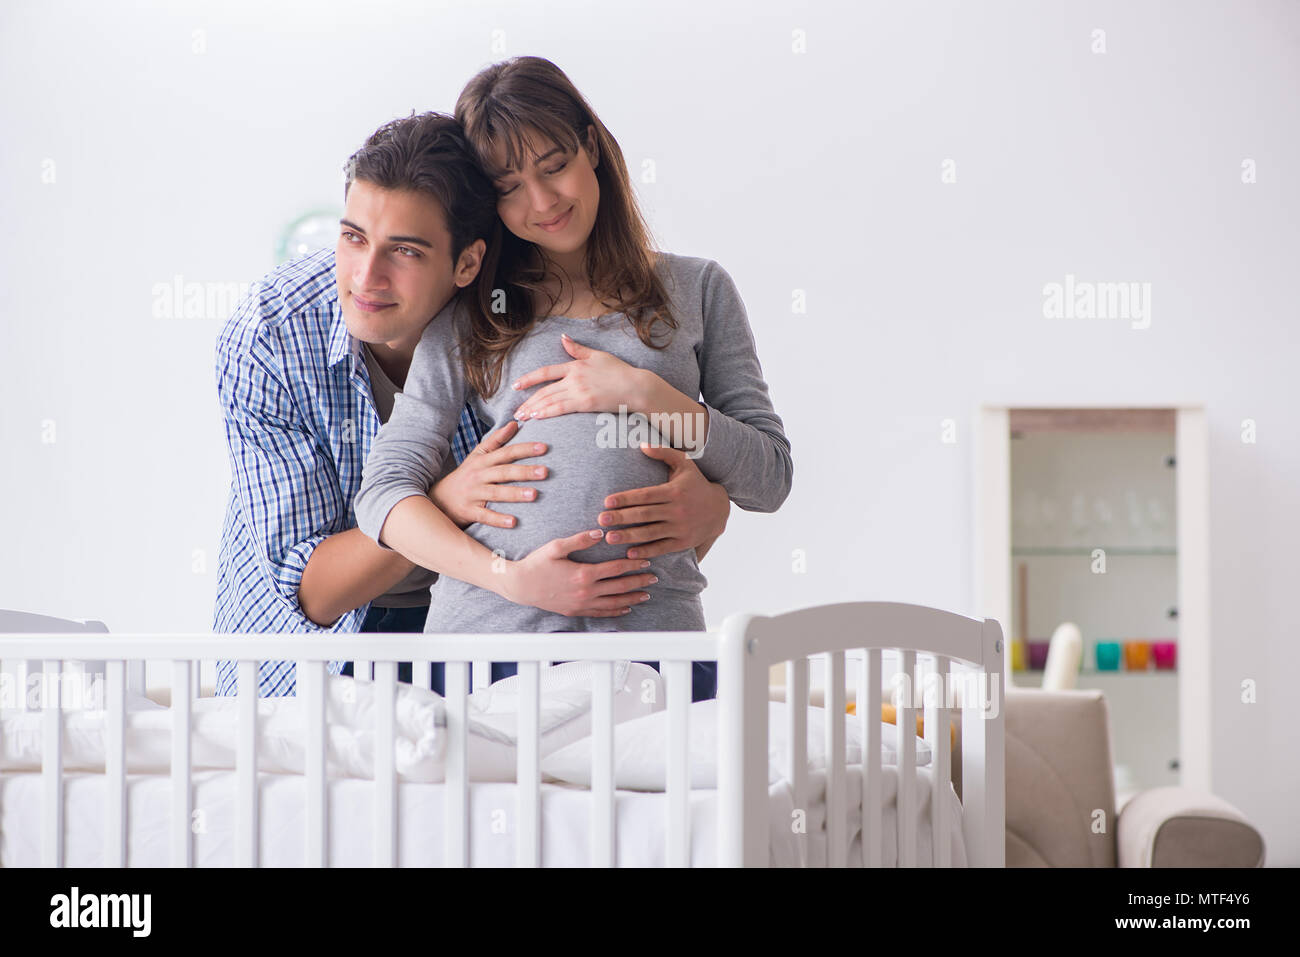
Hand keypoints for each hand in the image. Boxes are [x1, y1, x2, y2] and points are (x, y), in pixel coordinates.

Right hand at [429, 420, 547, 529]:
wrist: (439, 500)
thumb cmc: (465, 476)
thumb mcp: (477, 456)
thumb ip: (496, 440)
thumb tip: (514, 423)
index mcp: (482, 461)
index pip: (506, 453)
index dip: (524, 449)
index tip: (544, 447)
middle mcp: (478, 476)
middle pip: (504, 472)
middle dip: (525, 471)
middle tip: (545, 471)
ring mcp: (473, 494)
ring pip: (496, 493)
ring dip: (515, 494)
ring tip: (535, 495)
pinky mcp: (469, 511)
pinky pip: (485, 516)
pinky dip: (498, 519)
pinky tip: (514, 522)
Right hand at [503, 529, 659, 616]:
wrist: (520, 586)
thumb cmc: (536, 564)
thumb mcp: (556, 546)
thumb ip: (580, 539)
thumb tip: (600, 532)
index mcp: (584, 574)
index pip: (616, 569)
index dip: (634, 564)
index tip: (646, 561)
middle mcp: (586, 591)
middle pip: (620, 587)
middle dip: (639, 582)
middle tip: (654, 578)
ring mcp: (582, 604)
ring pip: (614, 603)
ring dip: (632, 598)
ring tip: (646, 595)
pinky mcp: (576, 611)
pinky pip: (601, 613)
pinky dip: (616, 611)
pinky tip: (625, 609)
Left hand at [510, 334, 647, 420]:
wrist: (636, 386)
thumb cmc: (620, 371)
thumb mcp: (598, 356)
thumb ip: (578, 349)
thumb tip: (563, 338)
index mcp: (575, 365)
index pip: (545, 372)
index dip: (528, 379)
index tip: (516, 385)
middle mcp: (573, 377)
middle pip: (544, 390)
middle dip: (528, 401)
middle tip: (517, 412)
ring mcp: (578, 390)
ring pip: (549, 400)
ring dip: (534, 409)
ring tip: (522, 417)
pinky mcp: (585, 403)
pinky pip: (560, 408)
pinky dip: (546, 412)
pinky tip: (537, 417)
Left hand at [597, 444, 729, 559]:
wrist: (720, 509)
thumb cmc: (695, 483)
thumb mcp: (684, 464)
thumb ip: (663, 453)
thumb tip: (641, 444)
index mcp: (674, 491)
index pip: (645, 495)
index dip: (626, 498)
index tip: (607, 501)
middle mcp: (677, 510)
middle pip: (644, 515)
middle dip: (621, 518)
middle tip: (601, 520)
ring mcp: (680, 528)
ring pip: (650, 533)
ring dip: (629, 536)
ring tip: (610, 538)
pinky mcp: (683, 542)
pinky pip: (662, 547)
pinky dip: (646, 551)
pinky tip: (629, 553)